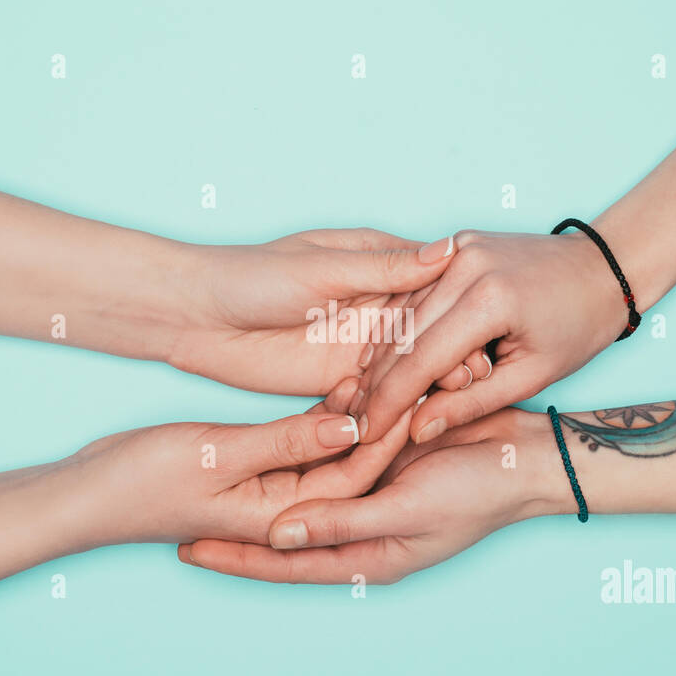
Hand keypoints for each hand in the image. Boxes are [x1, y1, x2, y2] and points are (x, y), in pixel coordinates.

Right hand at [60, 381, 416, 547]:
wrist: (89, 493)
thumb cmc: (142, 481)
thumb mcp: (217, 456)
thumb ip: (286, 442)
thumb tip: (351, 427)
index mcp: (283, 517)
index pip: (356, 478)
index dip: (390, 435)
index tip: (421, 393)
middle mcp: (287, 508)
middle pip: (355, 468)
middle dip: (390, 428)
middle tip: (427, 381)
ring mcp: (273, 491)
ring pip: (334, 454)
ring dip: (363, 419)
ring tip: (400, 375)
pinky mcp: (258, 469)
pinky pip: (306, 443)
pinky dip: (328, 417)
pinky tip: (350, 382)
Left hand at [162, 228, 466, 395]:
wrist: (196, 317)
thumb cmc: (251, 276)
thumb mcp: (323, 269)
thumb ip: (384, 268)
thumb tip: (447, 250)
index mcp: (380, 267)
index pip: (435, 292)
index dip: (458, 316)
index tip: (478, 338)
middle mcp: (378, 309)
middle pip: (430, 337)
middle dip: (447, 358)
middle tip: (464, 380)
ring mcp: (361, 349)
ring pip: (408, 373)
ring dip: (424, 389)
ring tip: (440, 405)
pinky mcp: (339, 384)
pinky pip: (376, 402)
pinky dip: (388, 412)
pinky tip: (402, 425)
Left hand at [178, 408, 573, 583]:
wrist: (522, 455)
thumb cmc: (476, 493)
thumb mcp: (403, 511)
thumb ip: (340, 523)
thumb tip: (277, 536)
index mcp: (367, 554)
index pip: (286, 563)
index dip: (237, 558)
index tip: (188, 549)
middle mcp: (361, 526)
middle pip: (286, 529)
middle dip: (239, 524)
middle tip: (185, 514)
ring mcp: (367, 490)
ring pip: (303, 486)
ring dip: (269, 477)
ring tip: (216, 467)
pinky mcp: (377, 455)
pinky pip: (328, 452)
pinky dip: (303, 442)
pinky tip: (269, 429)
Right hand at [353, 229, 630, 443]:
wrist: (602, 267)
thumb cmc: (578, 325)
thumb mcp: (532, 376)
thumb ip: (471, 403)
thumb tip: (418, 429)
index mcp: (489, 298)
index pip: (420, 359)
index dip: (389, 401)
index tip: (368, 432)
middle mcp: (465, 264)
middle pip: (400, 333)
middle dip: (376, 382)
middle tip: (358, 421)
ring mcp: (457, 249)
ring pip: (399, 311)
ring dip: (381, 356)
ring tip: (366, 398)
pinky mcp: (454, 245)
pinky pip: (414, 292)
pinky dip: (398, 328)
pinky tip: (384, 361)